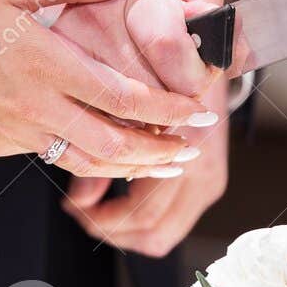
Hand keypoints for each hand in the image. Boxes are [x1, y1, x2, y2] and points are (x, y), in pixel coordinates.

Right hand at [0, 0, 216, 176]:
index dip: (168, 110)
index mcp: (44, 63)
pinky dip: (86, 157)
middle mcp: (35, 107)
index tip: (198, 111)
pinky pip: (51, 153)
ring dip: (131, 165)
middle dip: (161, 152)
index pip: (123, 97)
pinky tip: (104, 149)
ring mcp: (15, 133)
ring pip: (86, 161)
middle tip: (193, 151)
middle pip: (114, 145)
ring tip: (165, 163)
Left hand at [63, 81, 228, 256]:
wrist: (213, 53)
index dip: (101, 219)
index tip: (73, 208)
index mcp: (186, 155)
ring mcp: (209, 181)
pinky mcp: (210, 182)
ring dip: (125, 229)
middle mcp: (202, 174)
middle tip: (79, 215)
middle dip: (110, 228)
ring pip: (161, 233)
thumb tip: (80, 199)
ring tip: (92, 214)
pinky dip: (141, 220)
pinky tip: (117, 204)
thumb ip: (105, 147)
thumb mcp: (129, 97)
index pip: (141, 213)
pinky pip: (172, 220)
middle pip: (151, 231)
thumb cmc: (169, 65)